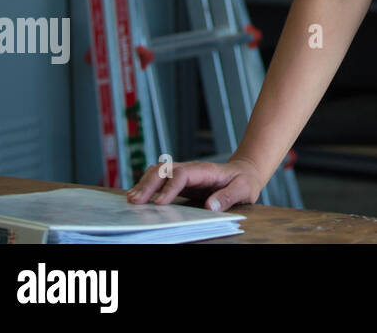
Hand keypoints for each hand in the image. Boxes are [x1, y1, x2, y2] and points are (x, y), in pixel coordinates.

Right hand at [126, 156, 265, 212]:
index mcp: (206, 171)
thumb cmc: (245, 181)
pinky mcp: (180, 182)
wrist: (245, 172)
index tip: (160, 203)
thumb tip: (210, 206)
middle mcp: (191, 169)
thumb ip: (228, 196)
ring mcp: (184, 174)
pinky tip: (137, 197)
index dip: (169, 187)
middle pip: (165, 170)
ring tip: (131, 200)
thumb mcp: (244, 189)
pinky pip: (159, 180)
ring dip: (144, 184)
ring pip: (158, 172)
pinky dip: (146, 186)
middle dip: (148, 184)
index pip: (182, 174)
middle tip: (135, 201)